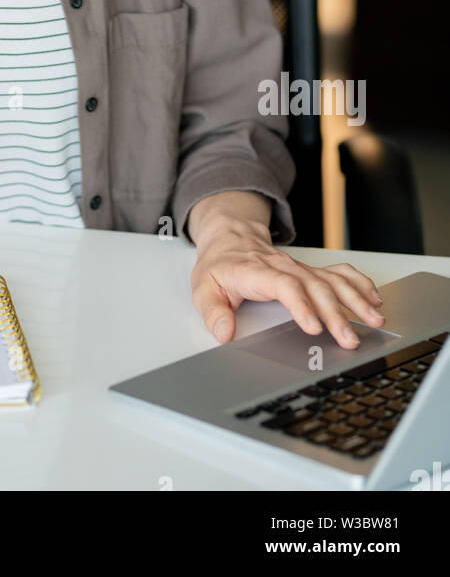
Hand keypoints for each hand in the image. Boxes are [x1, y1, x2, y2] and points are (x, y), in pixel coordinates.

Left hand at [190, 218, 384, 348]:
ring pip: (332, 280)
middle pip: (314, 286)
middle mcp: (283, 267)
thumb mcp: (203, 287)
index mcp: (256, 271)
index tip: (313, 327)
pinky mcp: (310, 269)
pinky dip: (359, 283)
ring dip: (355, 299)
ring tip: (374, 320)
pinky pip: (338, 272)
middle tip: (349, 339)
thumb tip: (224, 333)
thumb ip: (213, 312)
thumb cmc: (220, 265)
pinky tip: (374, 298)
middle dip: (335, 313)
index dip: (300, 304)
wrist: (230, 237)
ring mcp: (299, 267)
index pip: (283, 285)